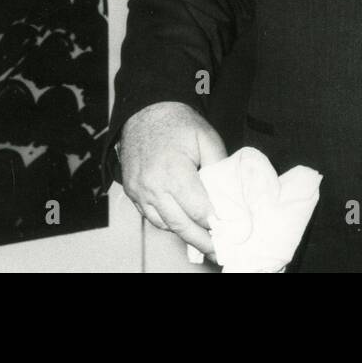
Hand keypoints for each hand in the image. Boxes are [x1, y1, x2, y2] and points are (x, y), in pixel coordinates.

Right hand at [119, 101, 227, 255]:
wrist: (145, 111)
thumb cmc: (178, 123)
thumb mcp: (207, 138)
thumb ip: (219, 167)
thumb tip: (228, 195)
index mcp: (174, 171)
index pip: (198, 210)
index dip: (215, 224)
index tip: (230, 232)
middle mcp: (153, 185)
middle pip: (181, 225)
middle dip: (202, 241)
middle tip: (219, 250)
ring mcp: (139, 190)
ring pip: (165, 224)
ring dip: (184, 233)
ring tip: (204, 240)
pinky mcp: (132, 192)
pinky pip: (151, 216)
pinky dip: (168, 222)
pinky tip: (183, 223)